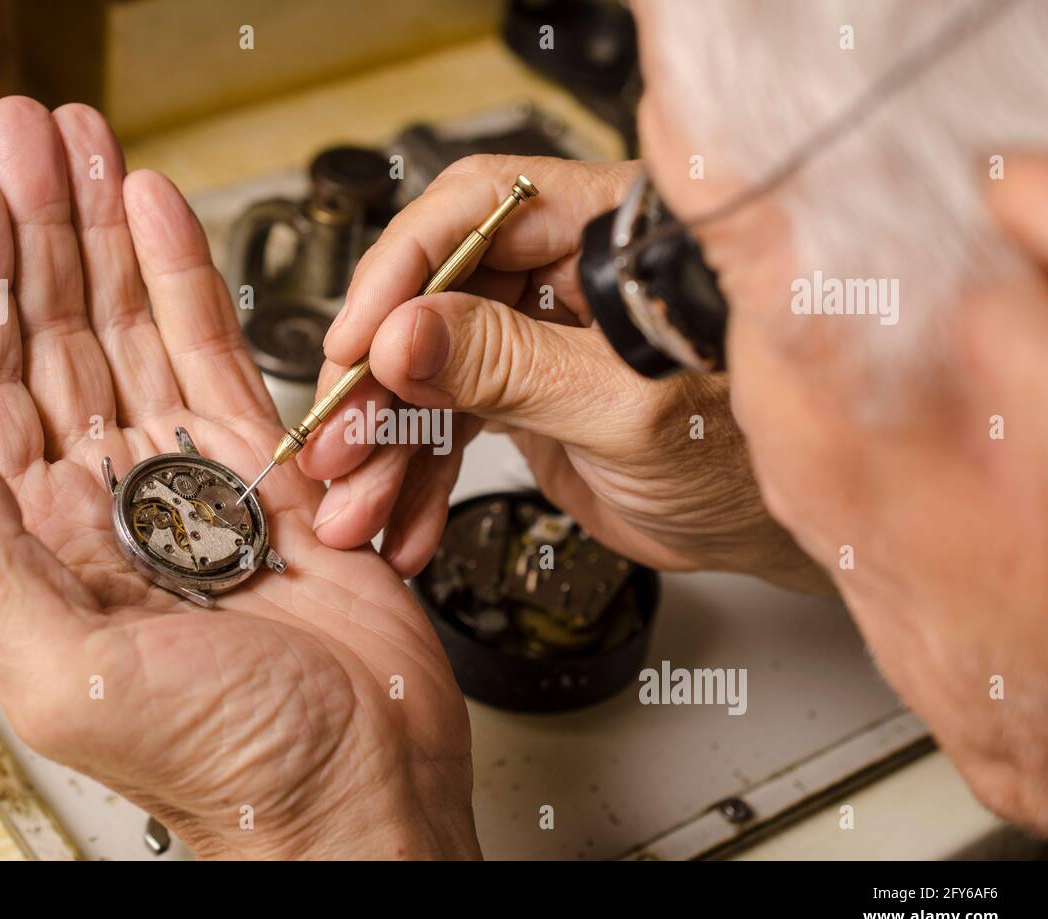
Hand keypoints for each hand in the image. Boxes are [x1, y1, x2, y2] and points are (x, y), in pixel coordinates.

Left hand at [0, 97, 479, 858]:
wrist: (359, 784)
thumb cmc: (233, 764)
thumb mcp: (73, 677)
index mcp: (42, 547)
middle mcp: (105, 502)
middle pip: (52, 339)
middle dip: (37, 232)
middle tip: (28, 139)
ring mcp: (187, 479)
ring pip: (128, 333)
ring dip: (103, 239)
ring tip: (86, 152)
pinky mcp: (266, 471)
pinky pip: (216, 358)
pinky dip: (189, 285)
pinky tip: (162, 222)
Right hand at [300, 155, 826, 591]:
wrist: (756, 536)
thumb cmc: (741, 455)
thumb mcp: (624, 409)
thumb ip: (513, 368)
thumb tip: (406, 335)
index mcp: (610, 229)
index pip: (480, 207)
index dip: (405, 266)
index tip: (357, 339)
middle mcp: (565, 268)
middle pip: (436, 294)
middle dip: (379, 381)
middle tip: (339, 442)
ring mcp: (535, 333)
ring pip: (429, 370)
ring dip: (387, 444)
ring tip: (356, 507)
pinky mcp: (518, 393)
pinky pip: (446, 424)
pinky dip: (418, 476)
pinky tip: (401, 521)